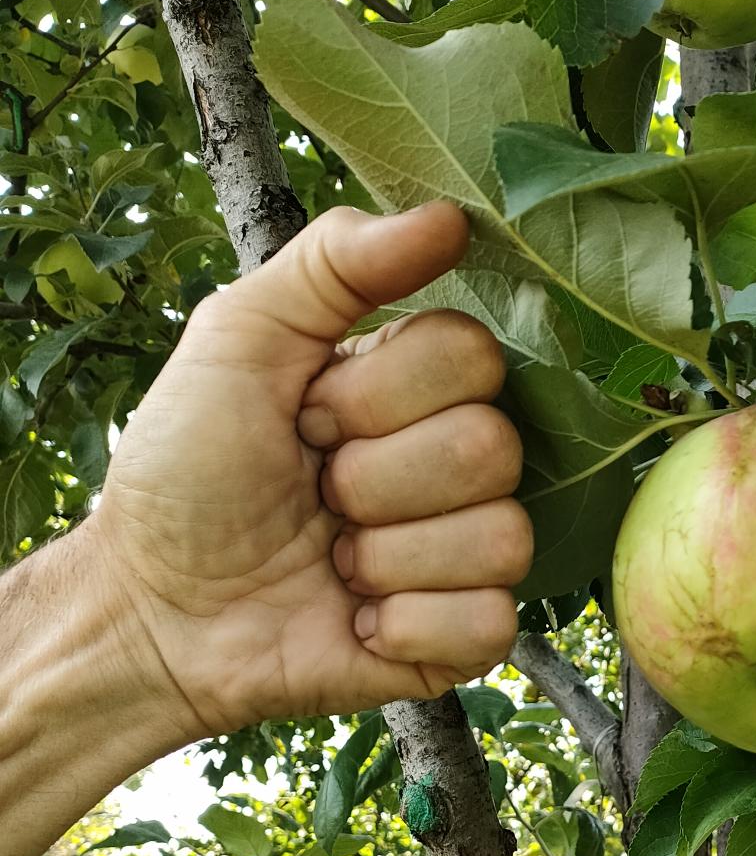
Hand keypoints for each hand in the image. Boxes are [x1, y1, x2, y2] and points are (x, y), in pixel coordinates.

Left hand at [93, 201, 531, 740]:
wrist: (153, 607)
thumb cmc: (187, 470)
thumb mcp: (240, 336)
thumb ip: (335, 261)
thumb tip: (451, 216)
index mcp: (419, 386)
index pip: (474, 357)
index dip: (379, 395)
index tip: (306, 418)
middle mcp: (458, 463)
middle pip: (494, 447)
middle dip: (374, 478)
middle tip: (314, 495)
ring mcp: (468, 554)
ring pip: (502, 537)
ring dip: (387, 556)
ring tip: (333, 563)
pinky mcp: (465, 639)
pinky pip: (490, 622)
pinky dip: (408, 626)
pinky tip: (356, 623)